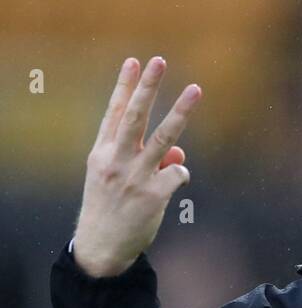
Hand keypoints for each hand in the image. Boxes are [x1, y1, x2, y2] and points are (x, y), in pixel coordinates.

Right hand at [72, 56, 201, 277]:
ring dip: (180, 112)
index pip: (115, 112)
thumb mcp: (117, 180)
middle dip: (148, 87)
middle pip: (135, 116)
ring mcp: (135, 177)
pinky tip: (177, 181)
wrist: (101, 247)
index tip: (134, 61)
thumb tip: (178, 150)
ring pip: (162, 138)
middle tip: (159, 61)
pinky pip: (178, 172)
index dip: (125, 86)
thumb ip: (145, 160)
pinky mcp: (152, 196)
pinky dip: (182, 172)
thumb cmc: (110, 209)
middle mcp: (116, 160)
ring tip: (194, 89)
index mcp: (102, 152)